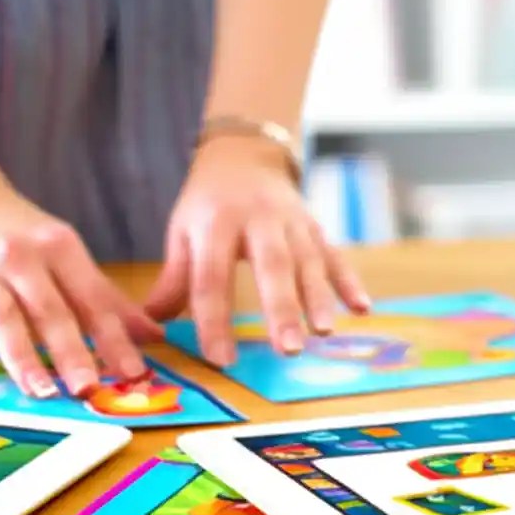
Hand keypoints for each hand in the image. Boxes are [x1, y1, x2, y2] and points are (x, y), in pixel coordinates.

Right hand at [0, 191, 162, 396]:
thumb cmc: (33, 242)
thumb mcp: (74, 261)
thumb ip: (111, 302)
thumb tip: (156, 338)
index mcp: (62, 249)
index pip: (93, 300)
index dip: (115, 338)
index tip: (133, 373)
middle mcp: (22, 259)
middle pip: (51, 312)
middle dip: (71, 352)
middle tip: (89, 387)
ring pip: (3, 320)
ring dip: (19, 357)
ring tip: (37, 391)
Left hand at [145, 136, 370, 365]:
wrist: (244, 155)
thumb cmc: (209, 204)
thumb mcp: (183, 231)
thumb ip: (175, 278)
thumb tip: (151, 325)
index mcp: (216, 223)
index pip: (213, 276)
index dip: (215, 319)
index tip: (221, 359)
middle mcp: (258, 220)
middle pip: (271, 267)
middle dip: (281, 308)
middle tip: (287, 349)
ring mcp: (293, 223)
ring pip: (308, 262)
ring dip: (319, 297)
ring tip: (324, 332)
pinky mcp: (316, 227)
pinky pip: (335, 256)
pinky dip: (350, 282)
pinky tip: (363, 309)